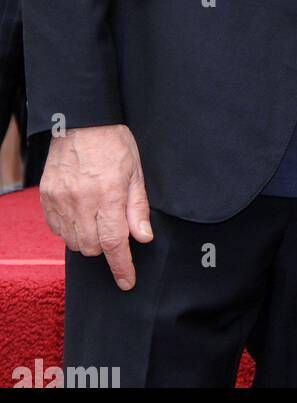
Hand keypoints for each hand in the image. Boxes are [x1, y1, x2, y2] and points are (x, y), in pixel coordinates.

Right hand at [39, 124, 152, 289]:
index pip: (114, 243)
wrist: (82, 121)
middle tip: (115, 231)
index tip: (127, 281)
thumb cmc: (113, 142)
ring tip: (97, 218)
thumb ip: (138, 207)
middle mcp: (81, 200)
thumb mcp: (136, 170)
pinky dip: (71, 230)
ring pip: (74, 242)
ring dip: (88, 240)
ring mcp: (60, 200)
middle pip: (92, 247)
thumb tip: (143, 238)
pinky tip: (81, 214)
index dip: (121, 266)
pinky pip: (58, 229)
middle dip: (106, 249)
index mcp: (108, 193)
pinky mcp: (47, 197)